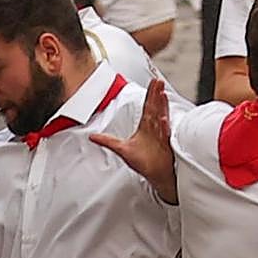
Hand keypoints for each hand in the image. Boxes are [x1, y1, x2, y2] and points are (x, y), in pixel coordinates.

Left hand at [90, 79, 177, 203]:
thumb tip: (92, 137)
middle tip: (158, 82)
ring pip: (161, 119)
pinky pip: (164, 135)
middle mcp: (155, 129)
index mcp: (147, 128)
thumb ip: (107, 141)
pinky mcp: (165, 146)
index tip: (153, 83)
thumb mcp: (121, 149)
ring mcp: (161, 137)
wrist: (157, 175)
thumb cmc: (144, 162)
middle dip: (156, 95)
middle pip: (155, 109)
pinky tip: (163, 119)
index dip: (150, 95)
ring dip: (161, 107)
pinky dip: (164, 128)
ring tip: (162, 94)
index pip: (148, 108)